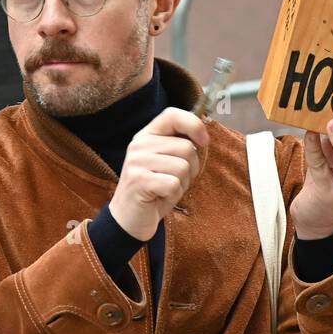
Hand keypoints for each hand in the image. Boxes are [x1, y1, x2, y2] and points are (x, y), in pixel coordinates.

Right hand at [108, 107, 208, 241]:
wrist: (129, 218)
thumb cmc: (154, 189)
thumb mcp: (166, 162)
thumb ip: (179, 146)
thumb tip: (202, 138)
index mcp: (146, 136)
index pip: (172, 115)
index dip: (194, 125)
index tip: (203, 142)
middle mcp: (139, 145)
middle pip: (186, 147)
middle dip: (191, 168)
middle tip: (175, 180)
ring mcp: (137, 162)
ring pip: (183, 167)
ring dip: (183, 184)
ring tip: (166, 190)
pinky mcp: (139, 181)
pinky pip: (174, 184)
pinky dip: (174, 195)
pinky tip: (160, 197)